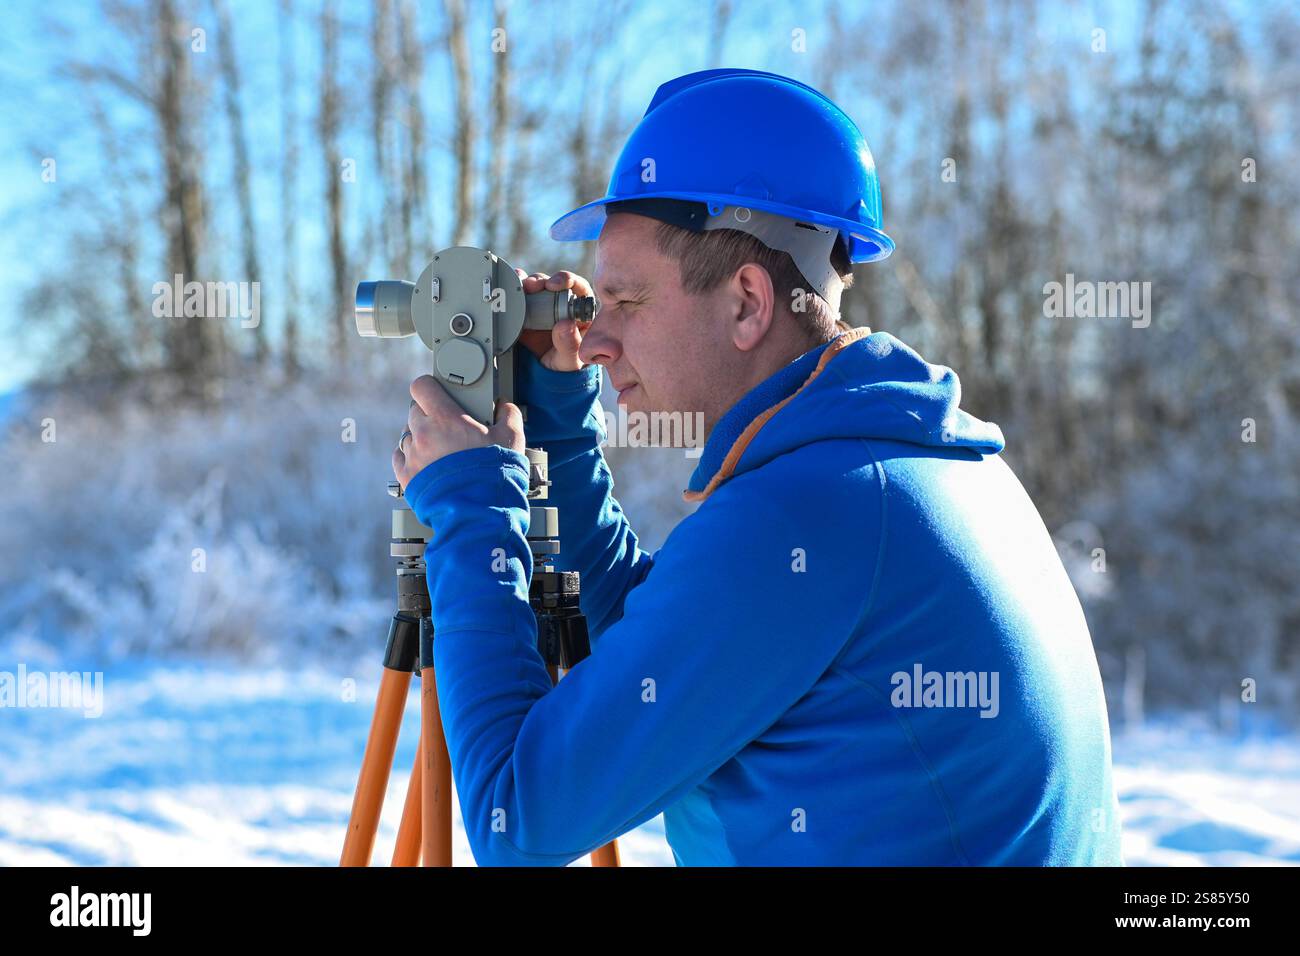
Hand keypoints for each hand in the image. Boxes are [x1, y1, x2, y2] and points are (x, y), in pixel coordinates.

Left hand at [393, 374, 524, 489]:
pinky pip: (400, 458)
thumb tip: (505, 407)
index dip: (430, 386)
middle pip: (415, 411)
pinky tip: (424, 462)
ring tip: (440, 448)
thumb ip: (508, 416)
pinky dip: (410, 457)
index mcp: (445, 418)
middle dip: (430, 414)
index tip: (438, 391)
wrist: (477, 512)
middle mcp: (423, 433)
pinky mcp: (406, 477)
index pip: (423, 386)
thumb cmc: (493, 475)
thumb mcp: (512, 439)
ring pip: (408, 435)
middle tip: (448, 425)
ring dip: (420, 437)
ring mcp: (413, 456)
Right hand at [513, 268, 594, 371]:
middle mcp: (562, 305)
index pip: (579, 288)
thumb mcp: (570, 359)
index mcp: (580, 312)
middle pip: (553, 284)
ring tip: (521, 289)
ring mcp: (543, 306)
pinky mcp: (526, 311)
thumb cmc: (565, 365)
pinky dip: (515, 288)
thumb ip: (570, 344)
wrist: (545, 376)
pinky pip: (521, 296)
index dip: (568, 281)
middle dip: (542, 281)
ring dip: (527, 284)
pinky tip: (511, 285)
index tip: (555, 284)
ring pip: (536, 287)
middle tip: (533, 286)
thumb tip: (564, 324)